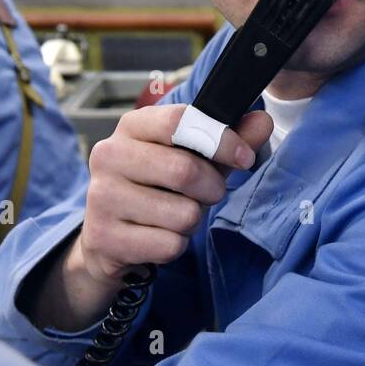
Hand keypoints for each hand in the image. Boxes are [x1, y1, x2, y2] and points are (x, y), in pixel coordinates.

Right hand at [38, 104, 272, 330]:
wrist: (108, 237)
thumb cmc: (157, 188)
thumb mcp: (194, 157)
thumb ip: (229, 139)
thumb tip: (263, 120)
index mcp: (132, 126)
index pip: (181, 121)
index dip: (222, 140)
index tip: (244, 157)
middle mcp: (109, 154)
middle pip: (185, 170)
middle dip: (211, 188)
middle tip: (208, 194)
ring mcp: (102, 196)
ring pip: (183, 213)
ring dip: (192, 220)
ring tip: (174, 215)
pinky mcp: (104, 236)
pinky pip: (169, 245)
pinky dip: (176, 245)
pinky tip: (158, 236)